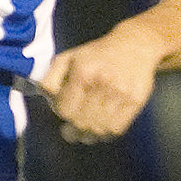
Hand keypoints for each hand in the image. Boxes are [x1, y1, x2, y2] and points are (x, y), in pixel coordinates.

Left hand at [36, 25, 164, 142]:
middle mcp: (102, 84)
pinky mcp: (135, 102)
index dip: (62, 113)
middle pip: (81, 122)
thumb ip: (51, 77)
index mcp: (83, 73)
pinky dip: (106, 134)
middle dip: (73, 129)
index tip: (64, 111)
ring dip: (89, 134)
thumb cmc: (97, 54)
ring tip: (85, 132)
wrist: (136, 45)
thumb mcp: (69, 57)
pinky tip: (101, 128)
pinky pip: (116, 129)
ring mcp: (120, 94)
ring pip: (98, 129)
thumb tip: (45, 96)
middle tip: (71, 131)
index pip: (65, 110)